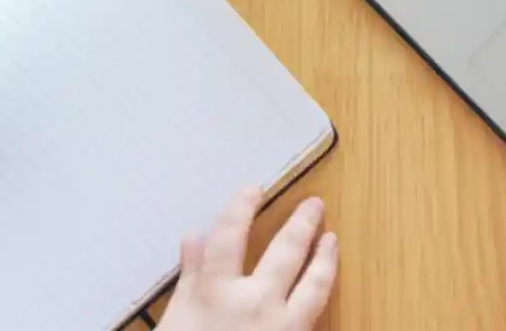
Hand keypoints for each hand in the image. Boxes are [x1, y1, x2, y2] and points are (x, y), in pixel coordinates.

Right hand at [156, 186, 338, 330]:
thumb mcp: (175, 320)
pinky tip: (325, 281)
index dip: (242, 207)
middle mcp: (254, 302)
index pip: (231, 236)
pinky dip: (324, 291)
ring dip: (324, 256)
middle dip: (301, 224)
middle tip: (314, 204)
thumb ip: (189, 278)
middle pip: (284, 251)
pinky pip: (317, 312)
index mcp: (217, 291)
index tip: (253, 189)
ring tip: (331, 237)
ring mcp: (281, 326)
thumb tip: (192, 238)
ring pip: (313, 282)